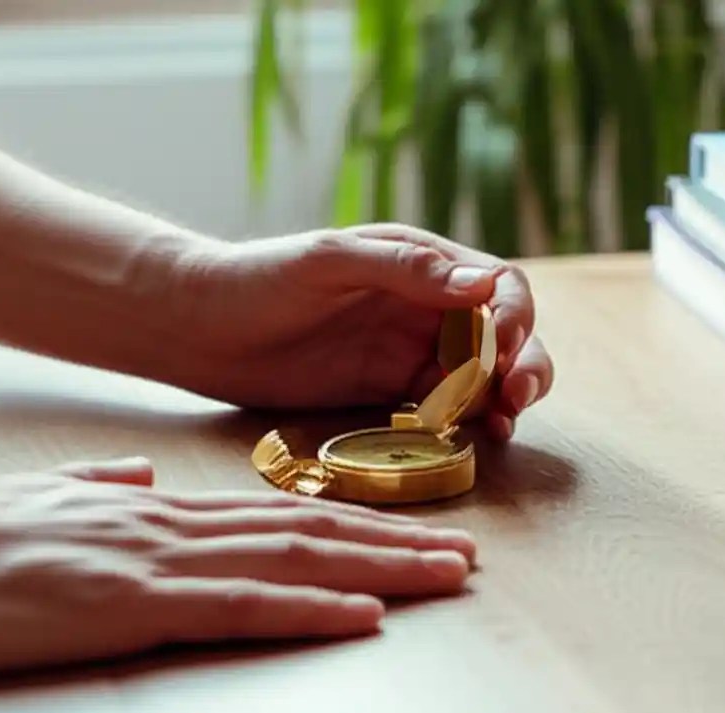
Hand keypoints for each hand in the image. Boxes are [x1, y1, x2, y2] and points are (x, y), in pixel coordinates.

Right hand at [0, 457, 475, 681]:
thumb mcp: (52, 502)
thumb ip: (106, 490)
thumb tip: (144, 483)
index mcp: (165, 511)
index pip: (286, 512)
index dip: (362, 519)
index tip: (418, 529)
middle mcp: (179, 527)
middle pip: (312, 531)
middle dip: (398, 541)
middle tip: (468, 551)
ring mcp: (159, 562)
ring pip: (296, 562)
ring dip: (382, 569)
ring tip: (447, 575)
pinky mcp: (131, 604)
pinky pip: (240, 608)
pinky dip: (309, 610)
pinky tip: (362, 614)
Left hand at [167, 223, 553, 440]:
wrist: (198, 327)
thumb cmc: (259, 278)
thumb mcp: (332, 261)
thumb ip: (407, 270)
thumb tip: (486, 283)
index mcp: (423, 262)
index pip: (499, 286)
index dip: (512, 319)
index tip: (502, 351)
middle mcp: (428, 306)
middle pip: (505, 335)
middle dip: (525, 364)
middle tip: (518, 398)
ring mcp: (411, 352)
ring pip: (483, 376)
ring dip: (503, 397)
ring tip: (502, 424)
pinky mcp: (390, 393)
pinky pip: (445, 409)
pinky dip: (466, 423)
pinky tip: (470, 438)